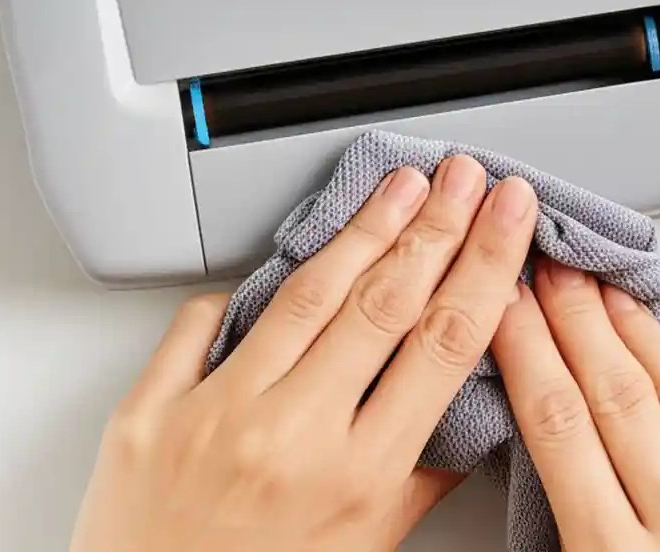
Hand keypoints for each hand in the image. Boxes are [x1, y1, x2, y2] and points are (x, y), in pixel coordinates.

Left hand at [69, 156, 538, 551]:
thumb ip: (415, 480)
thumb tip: (459, 412)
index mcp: (357, 477)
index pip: (442, 344)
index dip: (483, 266)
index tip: (509, 218)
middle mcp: (291, 436)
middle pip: (384, 301)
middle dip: (437, 226)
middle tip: (467, 177)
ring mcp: (215, 415)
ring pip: (306, 294)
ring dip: (363, 229)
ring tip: (400, 186)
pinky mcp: (150, 410)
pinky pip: (201, 323)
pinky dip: (242, 287)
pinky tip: (277, 258)